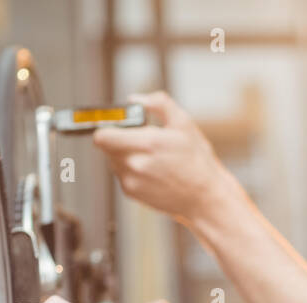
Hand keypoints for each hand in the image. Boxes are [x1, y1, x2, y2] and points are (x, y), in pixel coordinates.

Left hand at [92, 92, 232, 224]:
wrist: (205, 199)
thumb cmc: (198, 161)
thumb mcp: (184, 123)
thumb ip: (159, 103)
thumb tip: (135, 100)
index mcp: (147, 143)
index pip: (102, 136)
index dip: (108, 127)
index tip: (119, 125)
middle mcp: (135, 164)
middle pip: (105, 146)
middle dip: (118, 139)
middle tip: (138, 139)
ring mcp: (131, 181)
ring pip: (112, 159)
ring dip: (124, 154)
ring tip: (150, 156)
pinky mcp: (131, 193)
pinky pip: (121, 173)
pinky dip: (131, 169)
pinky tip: (152, 171)